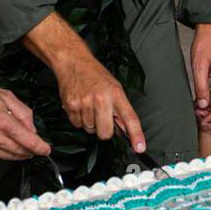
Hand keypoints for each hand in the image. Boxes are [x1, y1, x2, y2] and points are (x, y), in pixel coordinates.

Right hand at [0, 78, 48, 159]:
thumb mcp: (4, 95)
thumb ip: (22, 112)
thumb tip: (31, 127)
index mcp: (3, 122)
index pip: (28, 141)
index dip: (40, 147)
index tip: (46, 149)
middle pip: (20, 151)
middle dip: (31, 151)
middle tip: (37, 148)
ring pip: (9, 157)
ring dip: (19, 154)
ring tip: (24, 148)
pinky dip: (5, 153)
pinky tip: (7, 146)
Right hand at [22, 11, 146, 151]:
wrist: (73, 62)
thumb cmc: (95, 74)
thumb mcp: (114, 87)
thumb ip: (120, 109)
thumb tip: (126, 130)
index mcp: (116, 94)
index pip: (129, 118)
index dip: (136, 135)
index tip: (140, 147)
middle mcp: (101, 99)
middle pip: (106, 133)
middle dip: (104, 130)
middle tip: (102, 116)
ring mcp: (85, 103)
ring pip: (90, 130)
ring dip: (90, 122)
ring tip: (89, 105)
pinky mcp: (71, 106)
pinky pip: (77, 125)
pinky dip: (79, 119)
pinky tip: (80, 105)